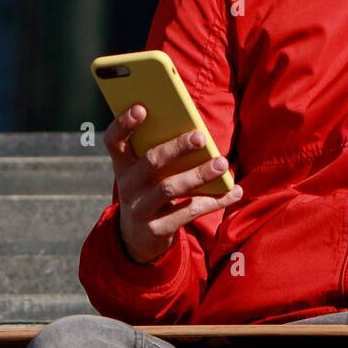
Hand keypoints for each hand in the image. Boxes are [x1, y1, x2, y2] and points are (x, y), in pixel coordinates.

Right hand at [104, 104, 243, 264]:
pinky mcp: (157, 229)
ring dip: (199, 174)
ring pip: (171, 188)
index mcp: (123, 166)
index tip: (141, 107)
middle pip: (151, 162)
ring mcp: (140, 208)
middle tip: (201, 137)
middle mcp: (128, 186)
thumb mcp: (147, 175)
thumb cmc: (151, 193)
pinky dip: (213, 201)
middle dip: (177, 147)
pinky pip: (188, 212)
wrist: (139, 239)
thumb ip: (161, 155)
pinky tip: (233, 192)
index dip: (124, 124)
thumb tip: (198, 134)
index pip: (114, 140)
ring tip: (222, 164)